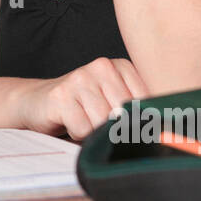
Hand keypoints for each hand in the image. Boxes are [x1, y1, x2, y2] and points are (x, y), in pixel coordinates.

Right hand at [13, 57, 147, 139]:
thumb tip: (165, 129)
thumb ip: (138, 110)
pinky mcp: (62, 95)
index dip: (134, 121)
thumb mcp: (114, 102)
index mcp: (122, 66)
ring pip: (104, 123)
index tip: (119, 120)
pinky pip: (83, 129)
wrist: (36, 102)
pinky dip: (76, 134)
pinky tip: (68, 121)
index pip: (146, 104)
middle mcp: (102, 66)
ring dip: (92, 132)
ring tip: (81, 119)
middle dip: (111, 127)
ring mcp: (81, 78)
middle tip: (94, 119)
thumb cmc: (81, 107)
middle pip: (125, 115)